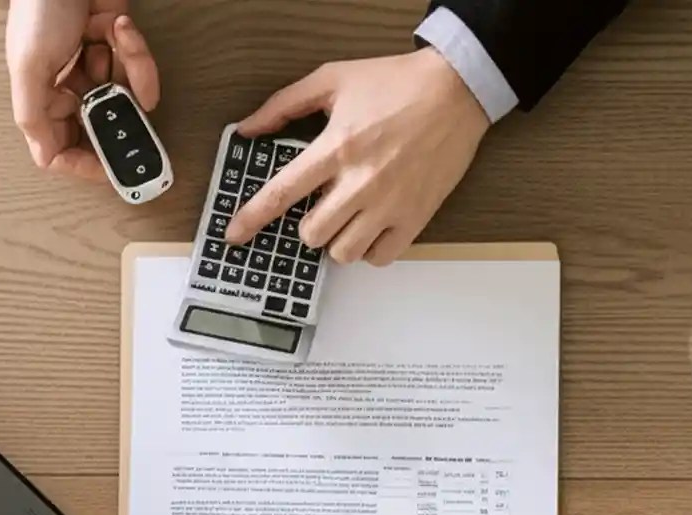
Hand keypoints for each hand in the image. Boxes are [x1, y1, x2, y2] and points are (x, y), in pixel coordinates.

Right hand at [6, 0, 158, 177]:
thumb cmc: (39, 7)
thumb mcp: (28, 65)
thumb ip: (33, 114)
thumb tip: (44, 158)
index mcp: (39, 96)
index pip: (60, 147)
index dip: (86, 162)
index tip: (113, 170)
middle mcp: (67, 86)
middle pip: (101, 122)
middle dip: (121, 113)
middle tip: (135, 111)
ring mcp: (92, 65)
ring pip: (125, 91)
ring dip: (130, 64)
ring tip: (118, 34)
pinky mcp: (114, 45)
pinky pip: (134, 62)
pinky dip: (132, 44)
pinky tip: (119, 24)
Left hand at [225, 48, 489, 265]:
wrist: (456, 89)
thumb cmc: (396, 83)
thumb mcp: (333, 79)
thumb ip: (284, 104)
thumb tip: (248, 129)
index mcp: (335, 148)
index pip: (281, 193)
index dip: (251, 218)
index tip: (234, 235)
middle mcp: (360, 182)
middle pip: (312, 234)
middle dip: (307, 226)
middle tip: (320, 208)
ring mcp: (390, 204)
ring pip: (344, 252)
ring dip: (338, 241)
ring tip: (347, 220)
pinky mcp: (416, 217)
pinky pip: (381, 257)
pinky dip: (370, 250)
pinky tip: (371, 228)